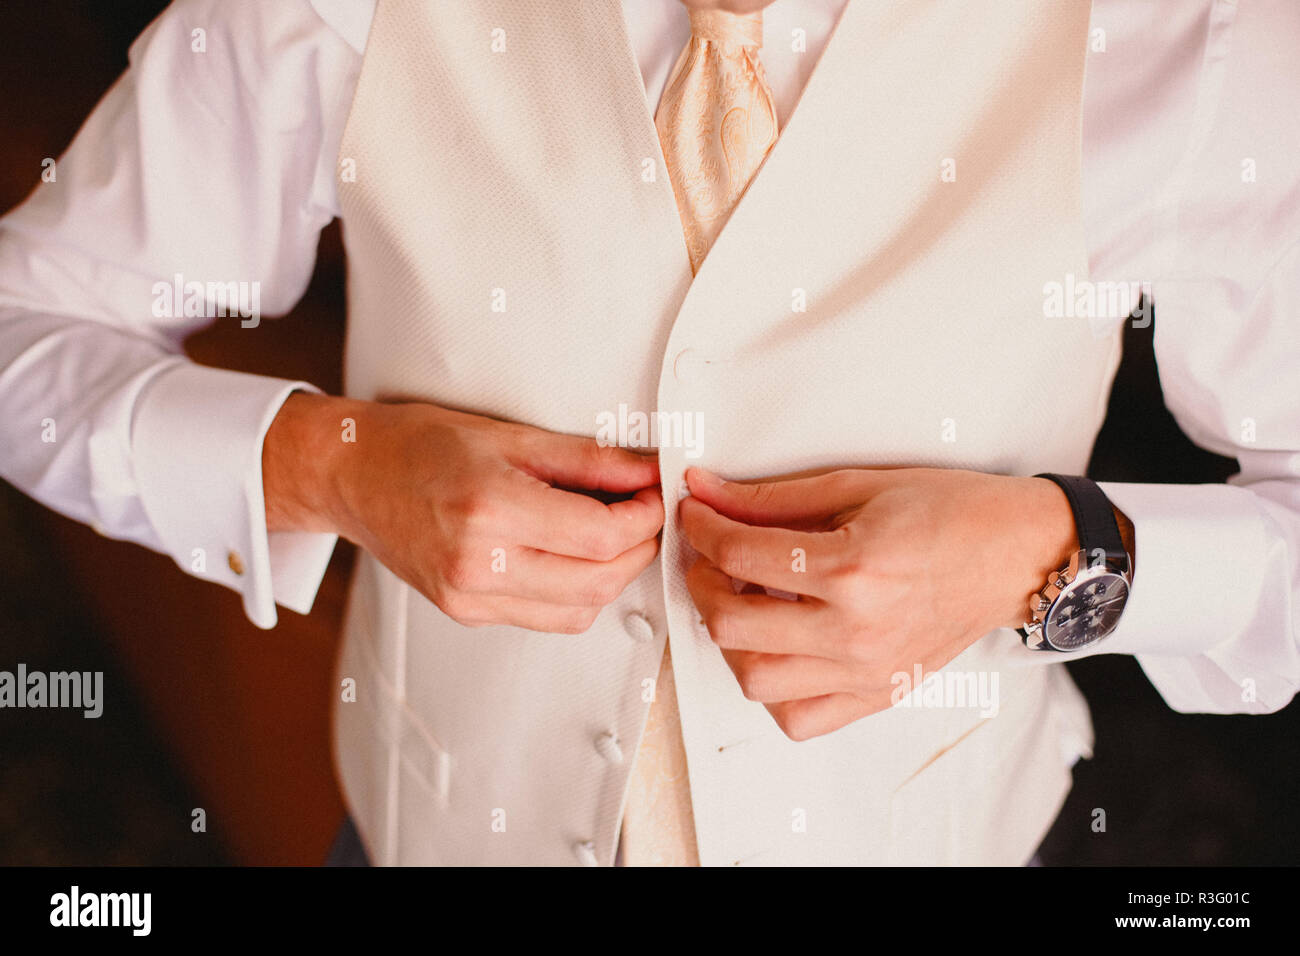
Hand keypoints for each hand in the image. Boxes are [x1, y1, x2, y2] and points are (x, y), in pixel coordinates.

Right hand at [264, 393, 663, 632]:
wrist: (353, 476)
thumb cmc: (419, 446)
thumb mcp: (510, 436)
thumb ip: (588, 460)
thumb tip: (646, 471)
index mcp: (490, 511)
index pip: (600, 535)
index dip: (645, 517)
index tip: (655, 494)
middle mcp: (478, 565)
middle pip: (599, 581)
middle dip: (639, 548)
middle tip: (647, 512)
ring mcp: (470, 598)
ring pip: (580, 610)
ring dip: (613, 575)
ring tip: (612, 532)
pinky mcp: (468, 613)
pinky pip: (549, 617)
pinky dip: (577, 591)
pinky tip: (573, 555)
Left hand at [679, 465, 1082, 739]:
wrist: (1014, 555)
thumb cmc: (949, 513)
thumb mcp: (856, 484)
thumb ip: (771, 497)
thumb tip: (707, 491)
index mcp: (853, 567)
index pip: (739, 554)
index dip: (701, 528)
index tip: (696, 513)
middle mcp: (856, 630)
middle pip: (731, 624)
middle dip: (702, 583)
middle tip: (711, 558)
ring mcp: (866, 672)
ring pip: (754, 679)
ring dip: (732, 639)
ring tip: (744, 602)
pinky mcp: (876, 695)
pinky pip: (798, 718)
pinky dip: (772, 689)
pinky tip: (778, 646)